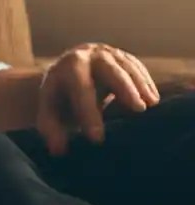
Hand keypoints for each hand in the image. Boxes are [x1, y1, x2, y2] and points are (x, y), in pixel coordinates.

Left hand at [37, 43, 159, 155]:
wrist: (68, 68)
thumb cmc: (61, 96)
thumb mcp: (50, 109)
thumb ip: (51, 128)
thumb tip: (58, 150)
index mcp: (66, 69)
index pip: (79, 90)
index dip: (89, 113)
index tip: (98, 138)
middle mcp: (87, 55)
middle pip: (108, 69)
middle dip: (123, 88)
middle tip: (138, 109)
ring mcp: (106, 53)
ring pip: (126, 65)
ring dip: (140, 84)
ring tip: (151, 104)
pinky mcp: (122, 56)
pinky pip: (136, 66)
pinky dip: (146, 81)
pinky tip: (153, 98)